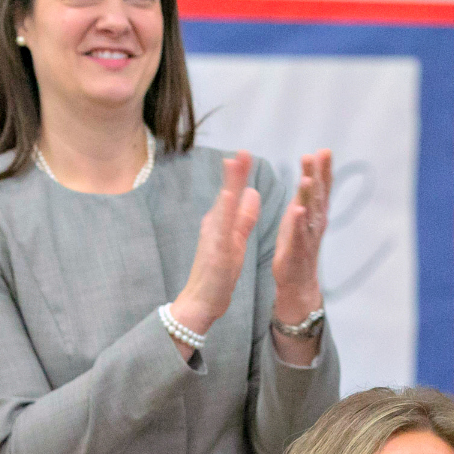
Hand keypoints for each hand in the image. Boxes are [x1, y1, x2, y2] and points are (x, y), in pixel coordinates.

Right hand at [170, 151, 260, 351]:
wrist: (201, 302)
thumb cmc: (218, 274)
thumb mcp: (236, 239)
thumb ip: (244, 216)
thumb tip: (252, 192)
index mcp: (221, 221)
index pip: (232, 192)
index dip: (238, 173)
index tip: (245, 153)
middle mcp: (214, 224)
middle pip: (226, 193)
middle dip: (234, 172)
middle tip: (242, 150)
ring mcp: (213, 237)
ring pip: (223, 206)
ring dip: (229, 184)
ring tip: (235, 163)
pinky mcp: (215, 251)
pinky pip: (222, 229)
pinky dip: (227, 213)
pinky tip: (231, 199)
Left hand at [271, 151, 330, 318]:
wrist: (298, 280)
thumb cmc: (298, 243)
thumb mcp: (302, 215)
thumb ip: (306, 194)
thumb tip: (310, 171)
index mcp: (316, 213)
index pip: (322, 187)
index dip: (324, 170)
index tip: (325, 150)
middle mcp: (316, 223)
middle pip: (317, 196)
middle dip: (317, 175)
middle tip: (316, 155)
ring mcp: (308, 237)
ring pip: (310, 213)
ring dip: (308, 196)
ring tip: (306, 179)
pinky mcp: (296, 251)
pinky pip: (298, 235)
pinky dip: (298, 223)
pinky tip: (298, 211)